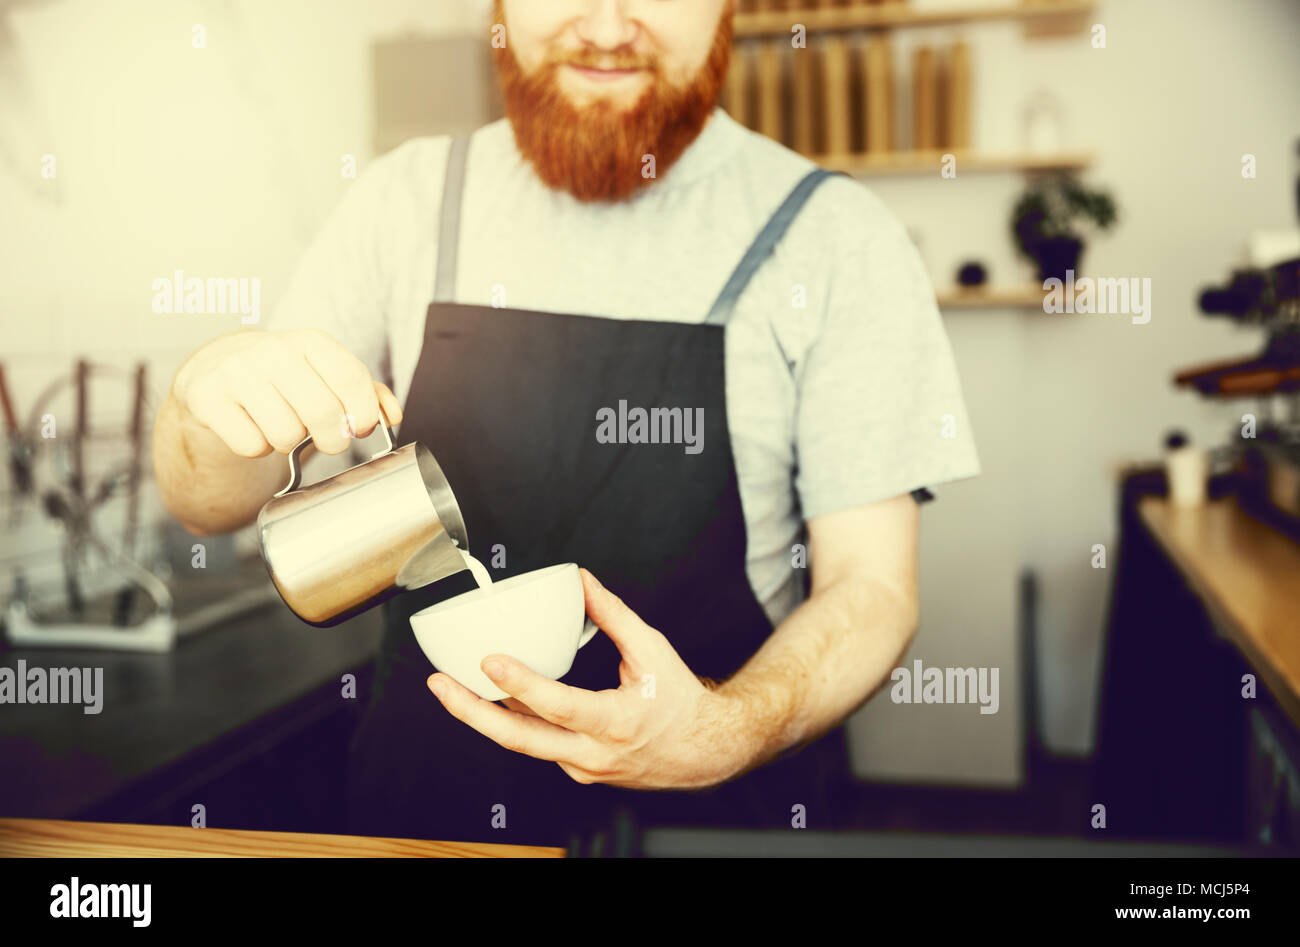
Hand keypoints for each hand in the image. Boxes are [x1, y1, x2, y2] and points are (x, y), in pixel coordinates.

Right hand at [172, 328, 401, 457]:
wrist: (216, 371)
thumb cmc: (282, 377)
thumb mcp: (324, 374)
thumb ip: (364, 392)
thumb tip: (391, 415)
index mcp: (309, 341)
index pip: (351, 378)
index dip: (363, 413)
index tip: (361, 429)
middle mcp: (272, 350)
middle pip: (323, 413)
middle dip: (333, 440)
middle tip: (328, 441)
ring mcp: (236, 372)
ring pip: (285, 435)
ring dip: (289, 443)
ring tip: (281, 425)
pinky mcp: (206, 397)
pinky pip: (251, 445)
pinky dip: (257, 448)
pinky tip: (252, 427)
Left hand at [426, 569, 752, 789]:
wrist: (704, 753)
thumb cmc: (681, 702)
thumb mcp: (652, 650)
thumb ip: (613, 615)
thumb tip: (582, 581)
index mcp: (616, 721)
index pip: (559, 705)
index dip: (521, 684)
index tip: (490, 661)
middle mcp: (594, 753)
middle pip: (520, 739)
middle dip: (472, 712)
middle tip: (440, 685)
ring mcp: (582, 768)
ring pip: (523, 744)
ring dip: (483, 716)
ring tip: (449, 687)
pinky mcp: (577, 771)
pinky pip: (538, 745)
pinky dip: (512, 722)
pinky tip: (492, 700)